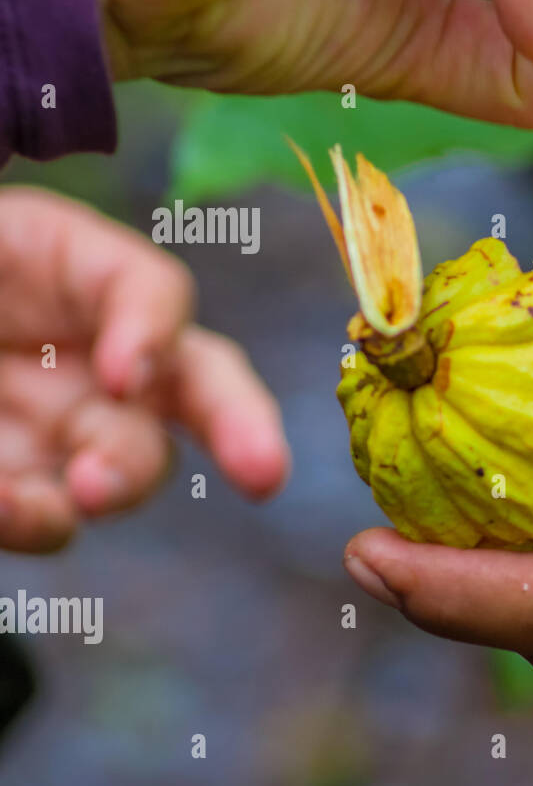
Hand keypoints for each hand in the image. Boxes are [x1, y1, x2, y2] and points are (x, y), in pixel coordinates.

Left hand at [0, 187, 289, 552]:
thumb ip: (80, 282)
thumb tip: (118, 369)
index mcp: (62, 267)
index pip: (150, 292)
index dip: (153, 328)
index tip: (121, 371)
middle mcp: (79, 349)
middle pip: (195, 381)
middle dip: (234, 424)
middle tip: (255, 471)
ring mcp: (51, 422)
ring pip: (131, 458)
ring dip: (123, 479)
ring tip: (86, 496)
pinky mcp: (16, 481)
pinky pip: (45, 510)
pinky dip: (36, 517)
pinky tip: (21, 511)